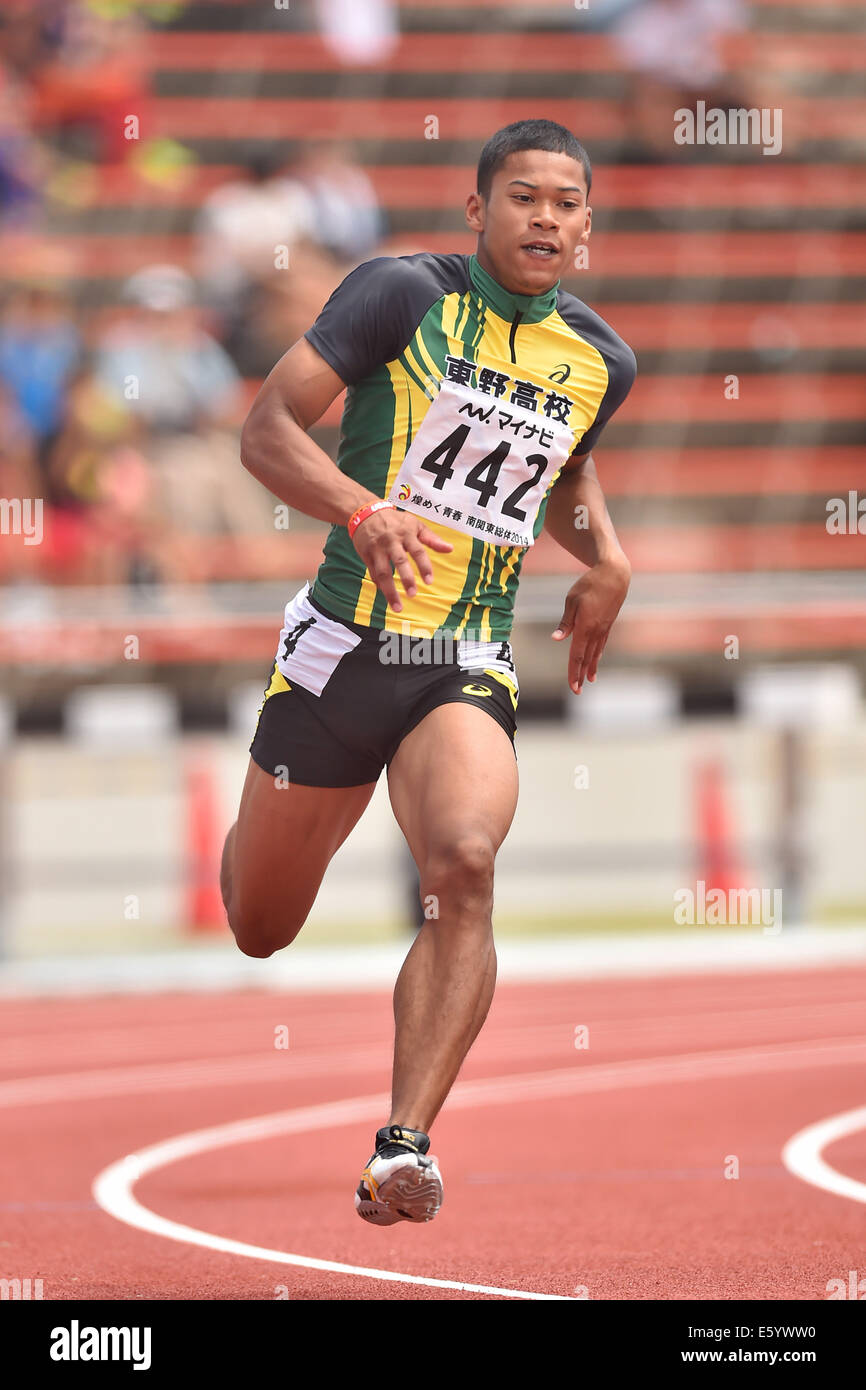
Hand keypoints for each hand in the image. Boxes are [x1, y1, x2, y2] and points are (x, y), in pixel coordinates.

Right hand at [351, 507, 453, 612]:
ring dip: (390, 591)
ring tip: (398, 607)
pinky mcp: (366, 554)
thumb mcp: (415, 525)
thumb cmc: (395, 521)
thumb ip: (432, 539)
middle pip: (399, 561)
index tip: (429, 581)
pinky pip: (373, 573)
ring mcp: (377, 548)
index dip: (424, 566)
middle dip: (406, 578)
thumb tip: (450, 549)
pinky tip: (386, 595)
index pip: (418, 551)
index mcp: (406, 534)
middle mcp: (391, 541)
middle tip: (413, 594)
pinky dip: (379, 585)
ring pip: (383, 572)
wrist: (366, 511)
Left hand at [551, 556, 630, 693]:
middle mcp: (596, 631)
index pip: (577, 655)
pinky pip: (601, 644)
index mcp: (585, 627)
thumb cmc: (590, 584)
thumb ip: (566, 622)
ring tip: (588, 680)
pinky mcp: (608, 623)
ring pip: (596, 653)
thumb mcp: (572, 601)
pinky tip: (595, 660)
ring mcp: (604, 628)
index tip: (572, 686)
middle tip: (577, 691)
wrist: (614, 574)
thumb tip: (556, 639)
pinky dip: (597, 655)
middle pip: (587, 658)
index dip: (573, 672)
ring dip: (590, 667)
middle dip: (581, 675)